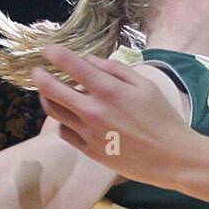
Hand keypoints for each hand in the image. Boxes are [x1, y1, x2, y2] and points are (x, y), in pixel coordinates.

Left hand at [32, 45, 190, 185]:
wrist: (172, 158)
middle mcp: (94, 111)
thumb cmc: (163, 118)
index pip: (72, 66)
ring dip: (47, 99)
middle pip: (52, 90)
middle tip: (36, 71)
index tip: (48, 50)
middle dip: (39, 76)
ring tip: (48, 92)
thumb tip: (89, 61)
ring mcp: (89, 133)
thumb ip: (115, 69)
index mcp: (109, 91)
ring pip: (54, 112)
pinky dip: (62, 121)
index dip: (55, 54)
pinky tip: (68, 116)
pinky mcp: (90, 151)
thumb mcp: (145, 85)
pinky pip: (65, 133)